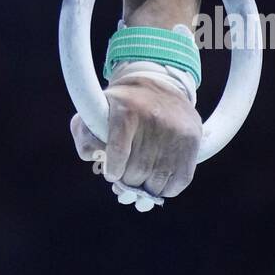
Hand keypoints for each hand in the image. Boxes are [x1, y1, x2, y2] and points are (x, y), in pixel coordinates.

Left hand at [71, 66, 201, 202]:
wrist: (160, 85)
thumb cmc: (123, 104)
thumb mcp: (98, 108)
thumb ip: (83, 132)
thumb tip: (91, 155)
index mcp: (126, 108)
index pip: (119, 148)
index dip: (114, 168)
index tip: (111, 175)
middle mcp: (153, 118)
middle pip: (138, 169)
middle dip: (127, 182)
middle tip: (123, 185)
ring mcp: (175, 130)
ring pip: (158, 178)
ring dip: (146, 189)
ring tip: (139, 187)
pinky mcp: (191, 141)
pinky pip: (180, 180)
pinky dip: (167, 189)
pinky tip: (157, 185)